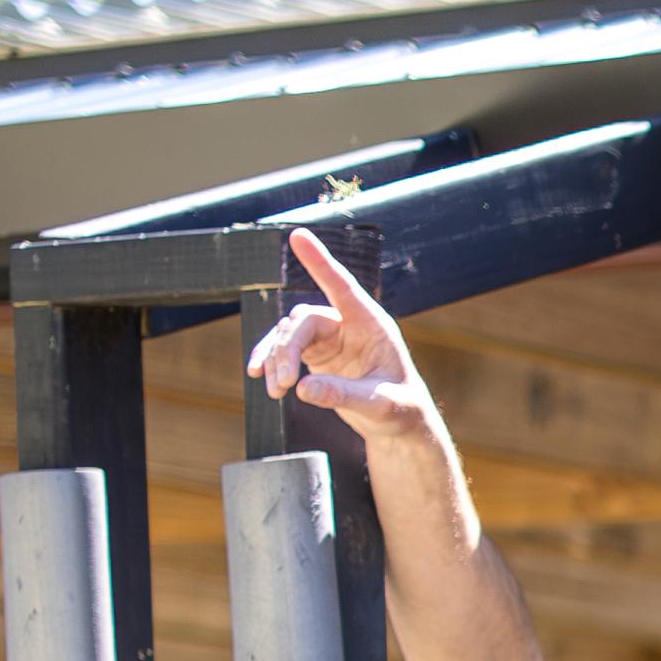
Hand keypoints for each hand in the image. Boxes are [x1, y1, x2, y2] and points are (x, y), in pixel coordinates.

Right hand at [239, 229, 446, 456]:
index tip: (298, 235)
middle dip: (286, 350)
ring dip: (275, 359)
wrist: (399, 425)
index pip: (343, 286)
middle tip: (282, 383)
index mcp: (372, 324)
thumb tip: (302, 388)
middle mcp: (348, 324)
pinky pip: (284, 348)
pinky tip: (259, 376)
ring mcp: (330, 338)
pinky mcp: (316, 353)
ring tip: (274, 391)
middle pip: (304, 321)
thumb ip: (342, 394)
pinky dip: (271, 361)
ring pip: (289, 334)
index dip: (320, 261)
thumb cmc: (401, 410)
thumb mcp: (378, 405)